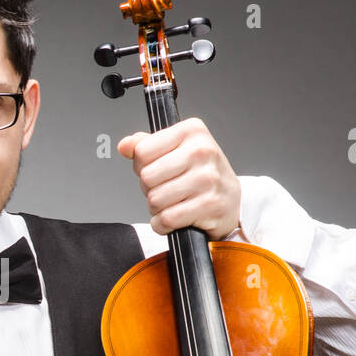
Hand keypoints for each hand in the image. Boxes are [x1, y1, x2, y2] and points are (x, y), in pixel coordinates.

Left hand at [117, 117, 240, 239]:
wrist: (231, 200)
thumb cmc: (200, 174)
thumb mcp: (176, 150)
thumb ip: (146, 145)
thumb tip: (125, 146)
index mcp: (192, 131)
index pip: (142, 151)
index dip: (142, 165)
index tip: (158, 168)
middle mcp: (202, 151)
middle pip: (146, 177)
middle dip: (149, 188)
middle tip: (166, 188)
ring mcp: (207, 179)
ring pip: (155, 199)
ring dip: (157, 208)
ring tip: (173, 202)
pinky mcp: (209, 205)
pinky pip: (167, 219)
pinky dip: (164, 224)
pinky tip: (176, 217)